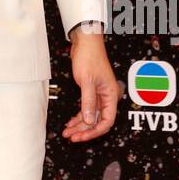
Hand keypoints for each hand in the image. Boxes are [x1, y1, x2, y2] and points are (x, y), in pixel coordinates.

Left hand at [60, 24, 118, 142]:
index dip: (94, 131)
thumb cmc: (89, 57)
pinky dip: (78, 116)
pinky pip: (86, 108)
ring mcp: (99, 95)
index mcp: (111, 95)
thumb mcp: (87, 81)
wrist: (85, 43)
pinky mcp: (91, 91)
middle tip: (70, 137)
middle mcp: (107, 97)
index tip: (81, 136)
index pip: (106, 121)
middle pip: (97, 121)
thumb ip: (88, 102)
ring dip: (79, 125)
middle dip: (84, 130)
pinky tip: (70, 122)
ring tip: (67, 132)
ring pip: (90, 116)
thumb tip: (87, 121)